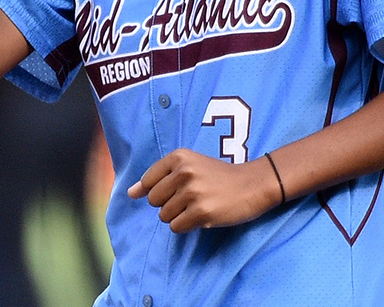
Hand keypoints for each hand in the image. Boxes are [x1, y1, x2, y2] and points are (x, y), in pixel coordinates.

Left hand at [127, 148, 281, 232]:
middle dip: (168, 204)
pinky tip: (202, 215)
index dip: (160, 190)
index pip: (148, 181)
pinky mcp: (201, 212)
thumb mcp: (189, 166)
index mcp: (179, 157)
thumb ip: (158, 177)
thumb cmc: (219, 176)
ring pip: (164, 216)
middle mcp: (184, 172)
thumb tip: (130, 193)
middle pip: (153, 201)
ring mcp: (193, 192)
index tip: (177, 189)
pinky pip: (176, 227)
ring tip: (198, 206)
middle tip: (191, 198)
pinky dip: (186, 225)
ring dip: (178, 216)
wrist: (253, 185)